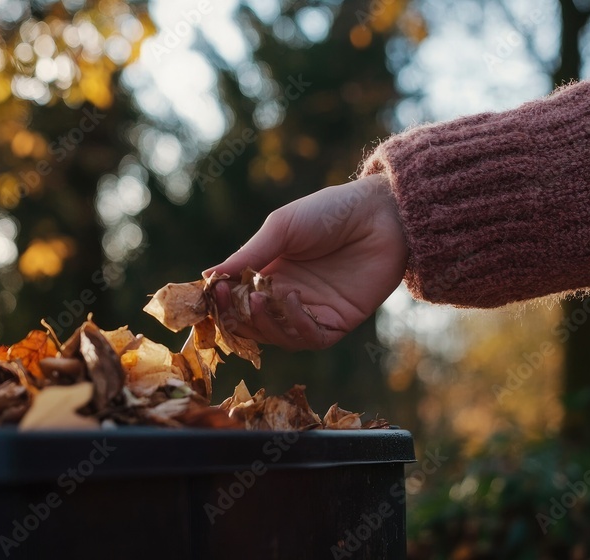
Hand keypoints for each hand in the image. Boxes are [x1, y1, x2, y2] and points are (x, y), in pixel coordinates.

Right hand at [203, 174, 407, 349]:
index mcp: (271, 273)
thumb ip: (249, 254)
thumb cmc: (330, 211)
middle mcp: (289, 296)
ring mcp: (314, 311)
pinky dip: (296, 325)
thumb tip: (208, 276)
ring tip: (258, 299)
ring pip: (279, 336)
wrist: (381, 213)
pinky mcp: (339, 322)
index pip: (239, 299)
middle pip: (255, 323)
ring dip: (264, 323)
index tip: (212, 292)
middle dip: (239, 315)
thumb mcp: (282, 228)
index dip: (223, 301)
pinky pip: (311, 338)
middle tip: (229, 299)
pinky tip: (291, 300)